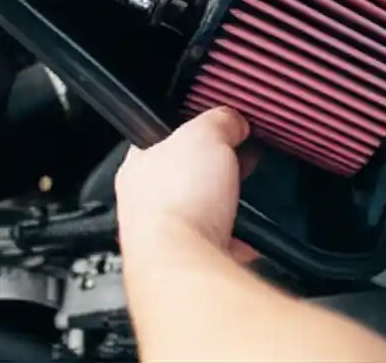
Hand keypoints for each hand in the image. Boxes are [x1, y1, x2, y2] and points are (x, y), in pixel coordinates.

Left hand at [116, 107, 257, 262]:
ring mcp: (166, 236)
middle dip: (216, 168)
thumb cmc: (177, 202)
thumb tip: (232, 120)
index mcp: (138, 165)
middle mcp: (145, 203)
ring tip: (243, 196)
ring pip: (201, 211)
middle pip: (186, 175)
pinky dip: (235, 240)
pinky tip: (247, 235)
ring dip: (225, 204)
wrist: (185, 264)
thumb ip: (219, 120)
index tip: (220, 127)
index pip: (163, 137)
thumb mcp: (205, 133)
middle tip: (240, 160)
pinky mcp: (189, 262)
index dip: (195, 128)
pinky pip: (218, 244)